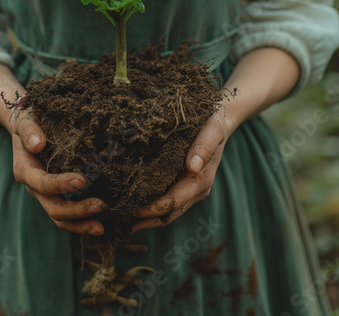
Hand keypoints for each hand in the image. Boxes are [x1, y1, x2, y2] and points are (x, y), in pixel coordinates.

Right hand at [10, 108, 105, 235]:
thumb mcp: (26, 121)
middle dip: (76, 210)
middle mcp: (34, 187)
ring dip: (81, 223)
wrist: (27, 128)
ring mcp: (45, 195)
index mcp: (25, 170)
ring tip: (102, 227)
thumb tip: (38, 144)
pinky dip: (82, 223)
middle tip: (100, 206)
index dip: (60, 184)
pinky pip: (67, 216)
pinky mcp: (56, 196)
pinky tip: (101, 223)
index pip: (42, 183)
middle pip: (53, 207)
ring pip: (60, 218)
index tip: (82, 180)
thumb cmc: (29, 121)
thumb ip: (30, 131)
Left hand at [129, 97, 234, 232]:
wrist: (222, 119)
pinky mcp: (185, 185)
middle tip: (116, 219)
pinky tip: (133, 203)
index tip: (129, 208)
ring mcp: (191, 190)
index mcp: (201, 180)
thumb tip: (192, 166)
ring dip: (146, 218)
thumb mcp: (212, 129)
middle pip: (168, 214)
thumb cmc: (215, 122)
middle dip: (144, 220)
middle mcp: (197, 190)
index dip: (151, 208)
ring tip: (120, 217)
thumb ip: (203, 146)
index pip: (173, 202)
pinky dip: (151, 207)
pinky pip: (168, 201)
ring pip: (167, 212)